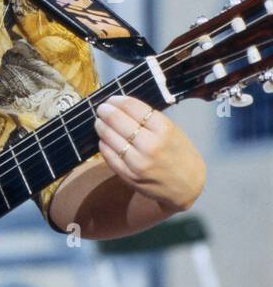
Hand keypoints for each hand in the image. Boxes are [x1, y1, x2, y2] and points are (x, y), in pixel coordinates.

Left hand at [93, 95, 205, 213]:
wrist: (187, 187)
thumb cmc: (181, 154)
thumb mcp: (173, 131)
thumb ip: (150, 120)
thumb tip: (122, 107)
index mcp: (164, 129)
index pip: (133, 107)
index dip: (118, 101)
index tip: (112, 99)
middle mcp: (150, 144)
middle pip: (117, 120)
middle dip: (106, 111)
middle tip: (102, 108)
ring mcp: (137, 162)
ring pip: (109, 137)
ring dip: (101, 126)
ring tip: (100, 121)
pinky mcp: (128, 175)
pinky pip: (108, 154)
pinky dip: (103, 143)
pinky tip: (104, 139)